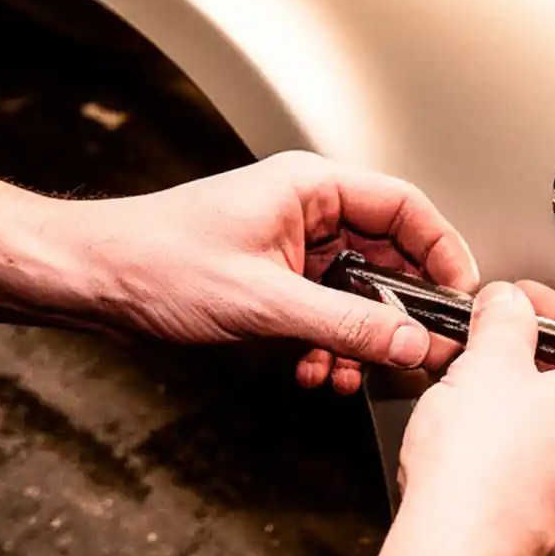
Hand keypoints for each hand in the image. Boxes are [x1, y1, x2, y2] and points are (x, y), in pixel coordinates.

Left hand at [68, 151, 478, 390]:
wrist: (94, 281)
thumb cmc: (156, 260)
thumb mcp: (263, 302)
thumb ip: (346, 325)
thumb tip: (408, 341)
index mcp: (312, 187)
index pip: (406, 208)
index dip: (443, 251)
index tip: (459, 297)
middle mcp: (309, 212)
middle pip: (390, 256)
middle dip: (399, 310)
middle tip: (415, 348)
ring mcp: (294, 247)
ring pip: (359, 292)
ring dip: (361, 336)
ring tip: (352, 368)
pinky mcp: (277, 280)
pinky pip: (327, 312)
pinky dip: (330, 344)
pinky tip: (315, 368)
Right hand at [355, 282, 554, 555]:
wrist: (459, 550)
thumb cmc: (486, 473)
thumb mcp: (488, 360)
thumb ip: (504, 316)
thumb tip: (507, 303)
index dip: (545, 304)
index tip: (516, 299)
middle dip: (529, 348)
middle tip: (489, 335)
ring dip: (518, 386)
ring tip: (474, 378)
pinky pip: (548, 447)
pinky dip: (517, 427)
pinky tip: (476, 423)